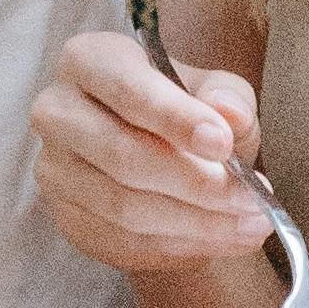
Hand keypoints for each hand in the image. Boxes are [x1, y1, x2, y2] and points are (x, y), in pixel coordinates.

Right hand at [31, 27, 271, 285]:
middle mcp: (58, 112)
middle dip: (196, 184)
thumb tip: (231, 115)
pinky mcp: (68, 218)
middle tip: (252, 199)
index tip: (223, 144)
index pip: (128, 90)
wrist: (152, 152)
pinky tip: (222, 240)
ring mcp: (56, 170)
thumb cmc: (180, 109)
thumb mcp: (212, 88)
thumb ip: (227, 97)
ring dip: (197, 223)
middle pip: (124, 157)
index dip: (176, 119)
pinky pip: (125, 242)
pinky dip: (181, 246)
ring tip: (252, 224)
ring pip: (126, 208)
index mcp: (89, 60)